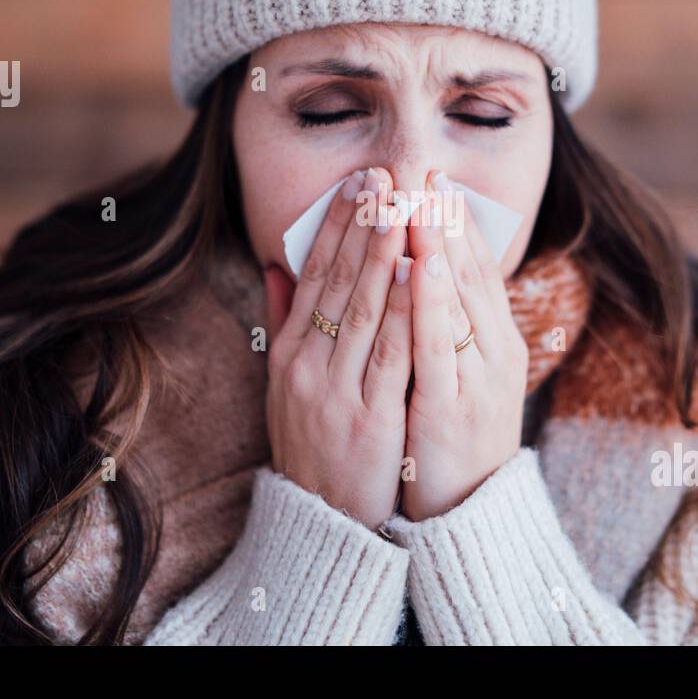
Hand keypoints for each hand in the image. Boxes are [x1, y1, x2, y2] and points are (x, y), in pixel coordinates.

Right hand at [262, 167, 412, 529]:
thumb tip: (279, 264)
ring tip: (402, 206)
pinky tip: (419, 276)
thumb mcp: (285, 385)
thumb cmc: (312, 446)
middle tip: (383, 175)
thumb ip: (284, 323)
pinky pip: (392, 357)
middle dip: (362, 225)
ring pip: (364, 312)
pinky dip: (405, 313)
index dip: (336, 226)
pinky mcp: (370, 422)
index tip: (358, 182)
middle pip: (338, 284)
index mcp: (290, 355)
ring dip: (384, 255)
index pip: (314, 277)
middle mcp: (308, 368)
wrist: (319, 523)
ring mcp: (337, 394)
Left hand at [398, 169, 528, 521]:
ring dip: (439, 244)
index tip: (435, 178)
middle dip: (446, 218)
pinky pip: (439, 345)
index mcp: (493, 343)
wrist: (466, 516)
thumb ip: (436, 329)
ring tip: (422, 197)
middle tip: (427, 168)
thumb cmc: (447, 443)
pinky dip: (430, 301)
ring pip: (458, 299)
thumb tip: (418, 278)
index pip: (474, 269)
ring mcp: (477, 379)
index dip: (455, 222)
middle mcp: (494, 353)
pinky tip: (419, 263)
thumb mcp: (451, 377)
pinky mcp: (453, 406)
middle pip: (469, 273)